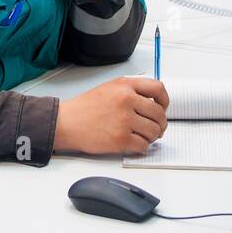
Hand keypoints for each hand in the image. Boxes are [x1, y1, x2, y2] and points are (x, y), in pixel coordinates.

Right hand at [54, 77, 169, 154]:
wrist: (66, 123)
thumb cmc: (84, 108)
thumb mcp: (109, 88)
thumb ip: (131, 90)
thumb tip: (152, 102)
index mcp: (125, 86)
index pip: (158, 89)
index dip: (165, 100)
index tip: (163, 107)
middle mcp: (126, 100)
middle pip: (159, 114)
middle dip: (160, 123)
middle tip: (156, 128)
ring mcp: (124, 120)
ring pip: (154, 131)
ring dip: (152, 136)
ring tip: (143, 136)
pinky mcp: (120, 139)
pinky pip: (143, 145)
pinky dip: (142, 147)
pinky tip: (135, 143)